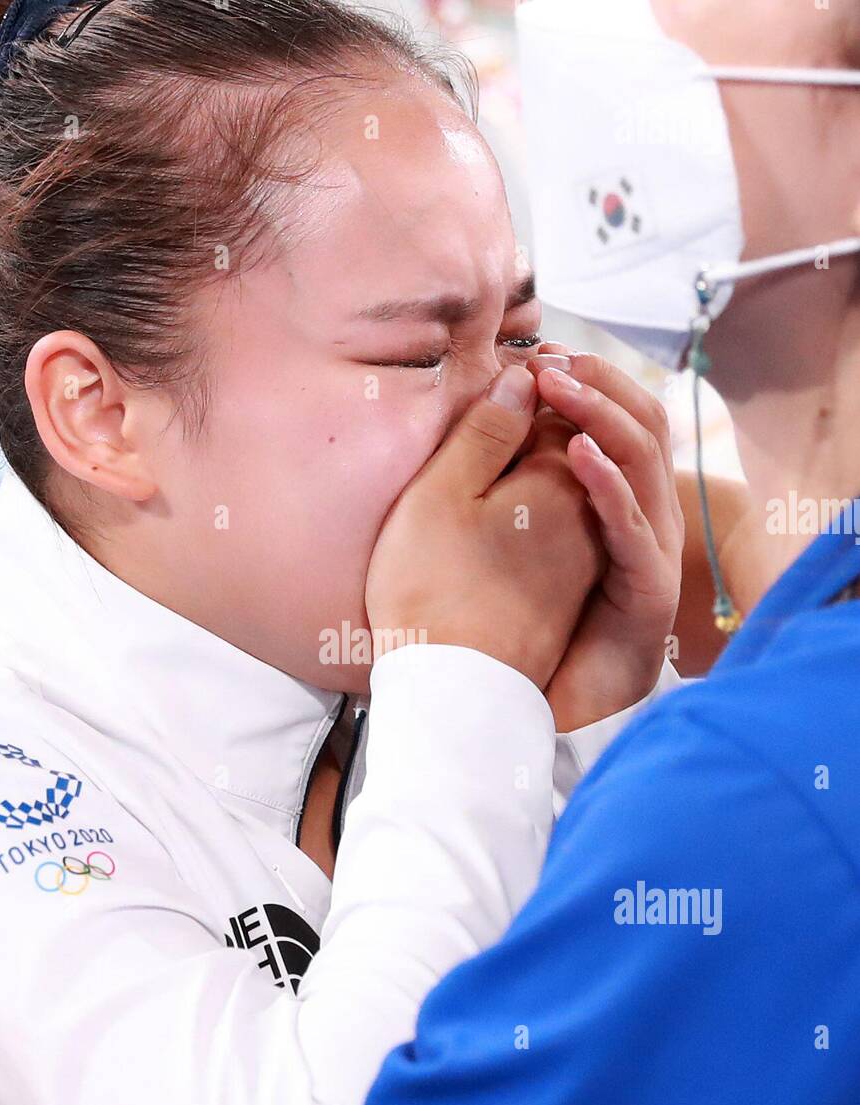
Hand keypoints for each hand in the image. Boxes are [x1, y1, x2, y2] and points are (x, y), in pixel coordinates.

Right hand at [364, 364, 604, 688]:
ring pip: (580, 485)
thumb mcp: (441, 498)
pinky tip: (508, 503)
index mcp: (564, 487)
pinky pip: (573, 524)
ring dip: (558, 450)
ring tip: (509, 436)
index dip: (543, 382)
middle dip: (565, 409)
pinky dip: (553, 498)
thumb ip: (484, 433)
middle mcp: (590, 520)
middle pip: (586, 444)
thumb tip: (522, 380)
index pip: (567, 411)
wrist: (452, 694)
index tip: (520, 362)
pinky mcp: (571, 591)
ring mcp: (586, 558)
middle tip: (525, 380)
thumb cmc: (430, 593)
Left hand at [530, 344, 683, 731]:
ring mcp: (649, 551)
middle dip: (598, 385)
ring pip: (643, 463)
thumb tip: (499, 415)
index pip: (617, 423)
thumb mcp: (512, 539)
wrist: (542, 706)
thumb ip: (515, 480)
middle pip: (641, 428)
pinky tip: (577, 451)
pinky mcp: (646, 587)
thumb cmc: (525, 624)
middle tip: (550, 355)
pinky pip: (631, 524)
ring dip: (601, 416)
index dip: (587, 383)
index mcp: (613, 502)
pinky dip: (607, 482)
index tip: (541, 353)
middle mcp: (641, 518)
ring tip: (559, 384)